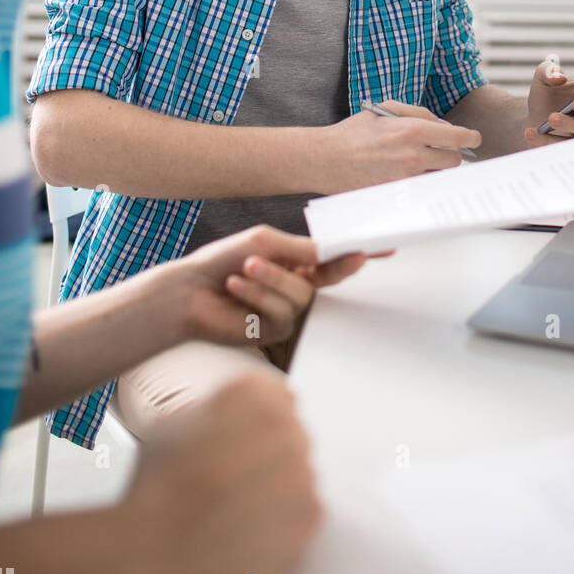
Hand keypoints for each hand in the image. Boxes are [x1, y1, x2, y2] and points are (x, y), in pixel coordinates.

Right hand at [125, 373, 321, 573]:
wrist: (158, 552)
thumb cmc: (157, 492)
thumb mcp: (171, 424)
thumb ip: (213, 409)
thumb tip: (225, 416)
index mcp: (249, 392)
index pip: (276, 395)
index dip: (255, 423)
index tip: (243, 438)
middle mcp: (283, 424)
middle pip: (290, 434)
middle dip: (269, 454)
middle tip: (234, 477)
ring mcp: (301, 469)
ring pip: (299, 472)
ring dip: (277, 488)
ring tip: (237, 507)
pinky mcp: (309, 513)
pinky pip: (306, 510)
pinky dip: (286, 522)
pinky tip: (250, 527)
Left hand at [180, 225, 366, 347]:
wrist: (187, 292)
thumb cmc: (221, 260)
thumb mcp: (261, 242)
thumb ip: (298, 249)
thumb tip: (329, 252)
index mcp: (294, 260)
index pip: (333, 256)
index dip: (358, 253)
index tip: (386, 248)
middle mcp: (296, 284)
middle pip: (328, 277)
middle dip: (340, 266)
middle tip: (358, 256)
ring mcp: (287, 309)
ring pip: (301, 294)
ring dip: (272, 278)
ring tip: (244, 268)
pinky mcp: (274, 330)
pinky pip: (280, 312)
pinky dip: (257, 295)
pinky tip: (235, 286)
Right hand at [318, 100, 481, 193]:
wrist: (326, 160)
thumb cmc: (352, 133)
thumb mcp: (385, 110)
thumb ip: (417, 113)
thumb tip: (440, 124)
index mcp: (412, 131)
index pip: (456, 137)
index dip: (470, 138)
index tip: (473, 139)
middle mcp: (413, 157)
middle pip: (452, 161)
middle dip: (450, 155)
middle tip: (439, 151)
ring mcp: (407, 179)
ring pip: (437, 176)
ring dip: (432, 169)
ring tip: (412, 162)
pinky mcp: (398, 195)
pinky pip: (419, 189)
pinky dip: (416, 182)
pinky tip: (400, 175)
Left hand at [524, 61, 573, 143]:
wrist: (529, 116)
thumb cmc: (546, 93)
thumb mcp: (543, 76)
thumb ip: (548, 70)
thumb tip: (558, 77)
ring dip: (571, 124)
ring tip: (551, 118)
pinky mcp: (573, 148)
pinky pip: (566, 146)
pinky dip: (547, 140)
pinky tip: (531, 132)